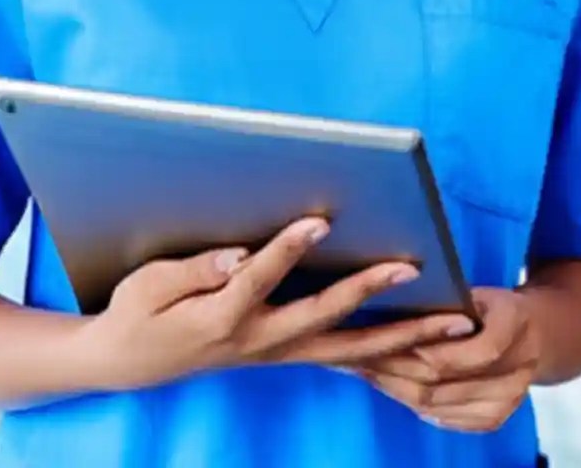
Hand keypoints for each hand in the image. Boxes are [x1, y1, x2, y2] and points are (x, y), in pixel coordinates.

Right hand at [88, 217, 477, 388]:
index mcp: (219, 317)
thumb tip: (237, 256)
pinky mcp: (285, 353)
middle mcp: (257, 341)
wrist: (128, 363)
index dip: (288, 248)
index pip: (259, 278)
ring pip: (349, 349)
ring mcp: (276, 352)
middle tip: (411, 267)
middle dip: (369, 290)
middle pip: (323, 317)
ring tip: (452, 323)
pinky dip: (385, 351)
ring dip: (402, 336)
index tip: (319, 219)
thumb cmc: (136, 315)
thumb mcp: (147, 287)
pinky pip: (344, 356)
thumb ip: (193, 271)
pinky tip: (421, 339)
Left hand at [353, 287, 539, 432]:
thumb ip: (443, 302)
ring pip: (437, 403)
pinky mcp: (497, 417)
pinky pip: (445, 419)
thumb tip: (388, 303)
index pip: (463, 350)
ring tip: (363, 370)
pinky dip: (413, 404)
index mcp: (514, 322)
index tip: (376, 339)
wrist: (536, 334)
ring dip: (394, 388)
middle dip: (393, 369)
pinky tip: (389, 387)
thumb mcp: (473, 290)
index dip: (419, 349)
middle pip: (444, 380)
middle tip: (354, 356)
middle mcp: (519, 366)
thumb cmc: (491, 305)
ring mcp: (510, 397)